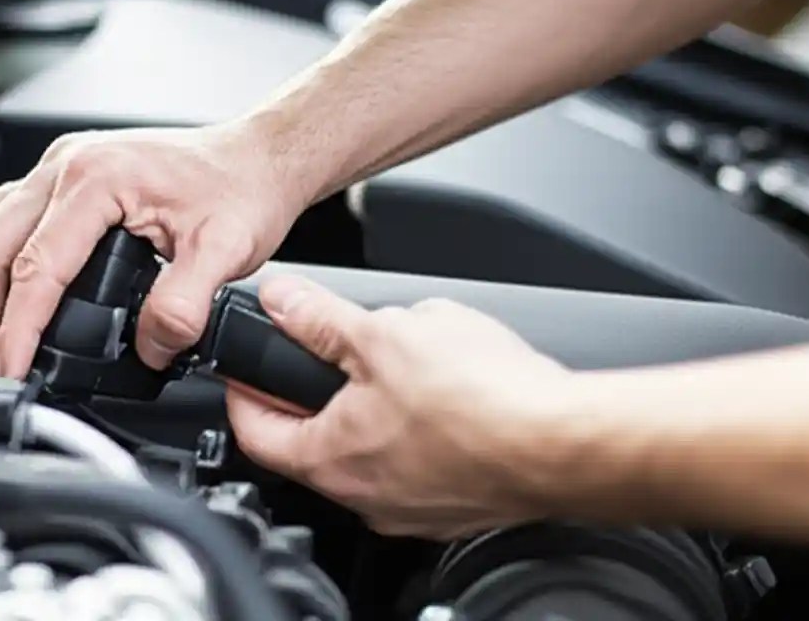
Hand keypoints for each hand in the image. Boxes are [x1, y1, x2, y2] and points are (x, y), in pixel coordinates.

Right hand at [0, 122, 305, 377]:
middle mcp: (67, 164)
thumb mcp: (226, 252)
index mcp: (98, 178)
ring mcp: (60, 165)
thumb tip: (148, 349)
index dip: (17, 329)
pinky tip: (7, 292)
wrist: (258, 156)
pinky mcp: (64, 175)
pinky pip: (3, 215)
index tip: (12, 370)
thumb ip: (183, 308)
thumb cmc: (243, 187)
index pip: (35, 266)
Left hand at [226, 274, 575, 539]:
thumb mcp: (383, 334)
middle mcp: (364, 497)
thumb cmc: (482, 398)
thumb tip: (281, 300)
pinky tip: (443, 392)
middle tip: (320, 352)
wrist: (565, 442)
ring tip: (396, 362)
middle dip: (312, 390)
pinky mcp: (453, 504)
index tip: (246, 365)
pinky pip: (415, 460)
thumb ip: (319, 319)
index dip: (243, 390)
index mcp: (330, 461)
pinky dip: (413, 426)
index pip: (253, 432)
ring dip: (369, 404)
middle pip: (310, 441)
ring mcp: (410, 507)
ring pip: (368, 448)